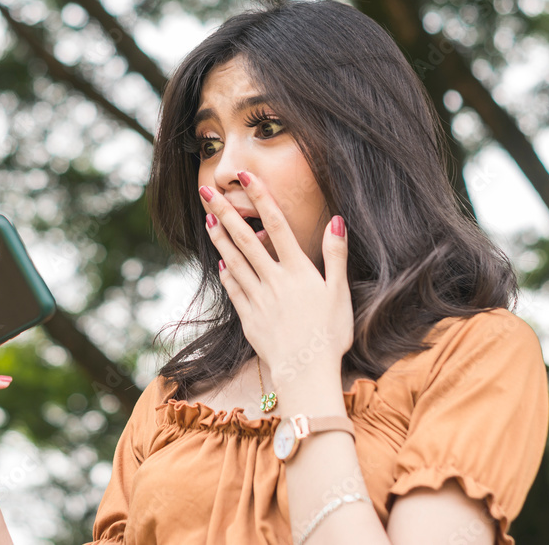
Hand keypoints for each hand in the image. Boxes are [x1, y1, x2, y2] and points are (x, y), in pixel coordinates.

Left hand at [199, 171, 352, 383]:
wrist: (306, 372)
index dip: (261, 198)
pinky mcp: (249, 319)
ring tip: (207, 220)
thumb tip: (336, 220)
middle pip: (246, 240)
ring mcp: (258, 299)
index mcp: (298, 271)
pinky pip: (234, 291)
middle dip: (226, 213)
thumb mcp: (340, 292)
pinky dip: (227, 275)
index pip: (277, 225)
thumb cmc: (329, 334)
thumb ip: (336, 255)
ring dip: (220, 239)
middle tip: (208, 192)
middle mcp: (274, 280)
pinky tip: (221, 264)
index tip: (247, 177)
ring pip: (234, 262)